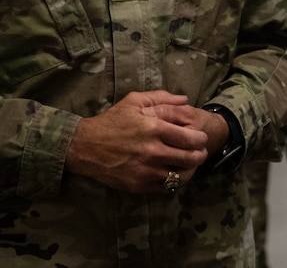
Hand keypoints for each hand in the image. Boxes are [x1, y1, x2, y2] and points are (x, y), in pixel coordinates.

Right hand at [65, 91, 213, 193]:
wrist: (85, 147)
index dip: (201, 139)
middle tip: (201, 152)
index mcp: (154, 128)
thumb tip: (185, 99)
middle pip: (190, 158)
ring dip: (190, 170)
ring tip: (190, 165)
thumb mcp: (134, 101)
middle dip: (200, 155)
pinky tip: (174, 174)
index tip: (202, 138)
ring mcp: (146, 170)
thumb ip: (161, 98)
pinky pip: (165, 187)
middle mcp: (153, 151)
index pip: (190, 138)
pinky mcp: (139, 185)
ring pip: (180, 176)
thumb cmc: (111, 121)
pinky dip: (174, 181)